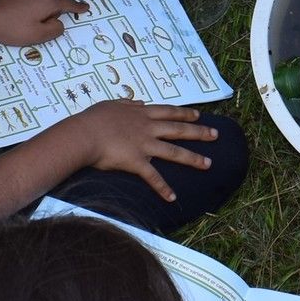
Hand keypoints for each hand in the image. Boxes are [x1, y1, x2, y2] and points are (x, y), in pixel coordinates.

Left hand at [0, 0, 86, 45]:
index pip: (66, 4)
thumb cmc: (11, 28)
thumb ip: (54, 29)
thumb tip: (59, 22)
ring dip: (33, 8)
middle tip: (32, 27)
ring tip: (18, 21)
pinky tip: (11, 13)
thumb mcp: (37, 36)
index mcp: (46, 2)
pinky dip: (22, 3)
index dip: (77, 7)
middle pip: (49, 3)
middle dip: (46, 14)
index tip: (85, 7)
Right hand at [68, 101, 218, 200]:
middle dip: (199, 132)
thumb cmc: (92, 119)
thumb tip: (139, 103)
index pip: (169, 112)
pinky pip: (153, 177)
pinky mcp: (137, 162)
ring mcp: (144, 145)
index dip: (185, 114)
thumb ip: (127, 104)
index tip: (199, 116)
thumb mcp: (111, 104)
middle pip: (179, 129)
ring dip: (193, 159)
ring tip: (208, 164)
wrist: (83, 134)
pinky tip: (173, 197)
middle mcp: (147, 128)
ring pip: (174, 152)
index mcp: (141, 114)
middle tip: (216, 135)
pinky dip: (163, 188)